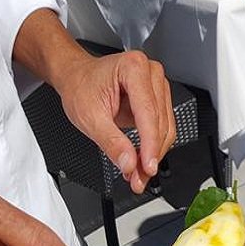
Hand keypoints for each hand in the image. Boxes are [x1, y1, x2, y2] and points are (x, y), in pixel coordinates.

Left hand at [55, 51, 176, 193]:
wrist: (78, 78)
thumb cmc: (81, 86)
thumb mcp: (89, 116)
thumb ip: (111, 142)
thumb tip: (130, 163)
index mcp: (133, 69)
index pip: (149, 113)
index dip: (150, 144)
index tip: (147, 167)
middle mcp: (152, 74)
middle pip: (160, 123)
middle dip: (151, 154)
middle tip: (139, 177)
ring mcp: (159, 86)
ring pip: (166, 129)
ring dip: (154, 154)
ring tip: (139, 173)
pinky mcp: (160, 100)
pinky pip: (163, 127)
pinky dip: (154, 147)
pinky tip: (143, 160)